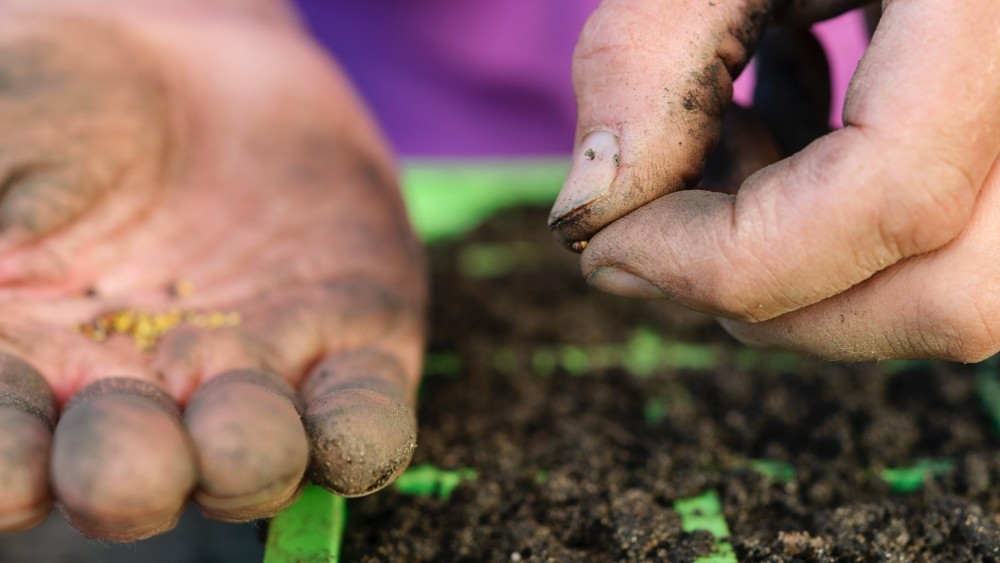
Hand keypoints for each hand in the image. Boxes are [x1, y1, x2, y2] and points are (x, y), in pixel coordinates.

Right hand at [0, 4, 424, 539]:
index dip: (9, 469)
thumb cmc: (67, 105)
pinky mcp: (345, 352)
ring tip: (230, 403)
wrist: (201, 74)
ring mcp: (245, 386)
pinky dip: (359, 440)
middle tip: (128, 443)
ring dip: (243, 459)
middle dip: (127, 478)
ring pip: (250, 469)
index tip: (17, 448)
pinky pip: (361, 428)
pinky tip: (344, 420)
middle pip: (130, 488)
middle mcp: (138, 403)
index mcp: (27, 371)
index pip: (9, 461)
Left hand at [550, 0, 999, 360]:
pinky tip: (775, 126)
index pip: (892, 198)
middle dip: (774, 297)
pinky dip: (836, 230)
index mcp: (995, 0)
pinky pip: (959, 243)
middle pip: (958, 293)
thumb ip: (646, 55)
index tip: (605, 249)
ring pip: (966, 291)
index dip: (728, 260)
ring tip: (720, 153)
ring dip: (803, 271)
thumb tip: (590, 213)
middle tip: (651, 239)